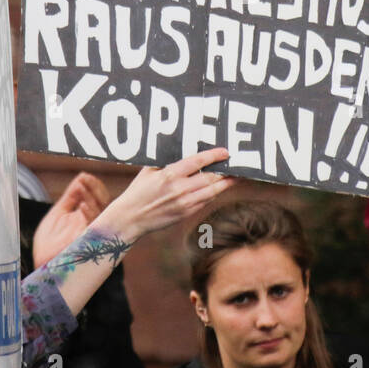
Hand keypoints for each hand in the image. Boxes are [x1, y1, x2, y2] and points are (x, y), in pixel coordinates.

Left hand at [33, 172, 109, 267]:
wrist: (41, 263)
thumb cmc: (49, 242)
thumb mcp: (58, 214)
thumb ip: (70, 197)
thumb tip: (81, 178)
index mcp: (87, 218)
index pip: (98, 198)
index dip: (94, 186)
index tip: (84, 176)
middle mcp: (92, 225)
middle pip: (104, 204)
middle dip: (95, 189)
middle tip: (85, 179)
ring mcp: (91, 233)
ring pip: (102, 213)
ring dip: (92, 198)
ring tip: (82, 187)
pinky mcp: (87, 244)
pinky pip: (95, 227)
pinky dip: (90, 214)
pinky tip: (81, 205)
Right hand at [97, 147, 236, 241]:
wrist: (131, 218)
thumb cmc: (138, 191)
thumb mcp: (149, 171)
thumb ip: (166, 161)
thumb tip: (182, 149)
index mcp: (169, 175)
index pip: (198, 162)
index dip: (214, 156)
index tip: (226, 152)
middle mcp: (179, 189)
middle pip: (210, 178)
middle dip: (226, 171)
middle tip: (238, 165)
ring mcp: (184, 203)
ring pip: (212, 191)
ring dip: (226, 184)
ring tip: (236, 177)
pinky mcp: (186, 214)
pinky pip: (205, 201)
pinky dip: (214, 193)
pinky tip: (220, 187)